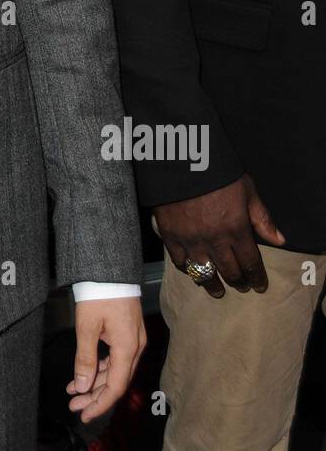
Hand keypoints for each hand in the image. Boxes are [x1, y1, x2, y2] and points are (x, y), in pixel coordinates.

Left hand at [66, 297, 145, 423]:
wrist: (110, 270)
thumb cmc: (99, 293)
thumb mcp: (87, 326)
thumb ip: (85, 358)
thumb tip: (82, 387)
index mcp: (127, 348)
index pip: (116, 386)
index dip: (100, 404)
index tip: (85, 415)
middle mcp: (135, 347)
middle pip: (117, 381)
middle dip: (95, 396)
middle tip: (74, 405)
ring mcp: (133, 340)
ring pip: (116, 371)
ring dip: (96, 383)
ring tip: (74, 391)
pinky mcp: (127, 334)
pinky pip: (116, 359)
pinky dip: (100, 368)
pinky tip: (85, 373)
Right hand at [153, 173, 284, 298]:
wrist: (181, 159)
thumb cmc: (218, 173)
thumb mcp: (247, 190)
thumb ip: (262, 218)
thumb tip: (279, 240)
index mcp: (237, 229)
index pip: (250, 263)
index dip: (256, 277)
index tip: (259, 286)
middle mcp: (215, 240)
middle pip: (229, 271)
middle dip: (238, 282)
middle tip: (241, 286)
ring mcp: (191, 240)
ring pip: (204, 273)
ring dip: (212, 285)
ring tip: (217, 291)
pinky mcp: (170, 236)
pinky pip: (179, 262)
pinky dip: (187, 270)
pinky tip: (192, 272)